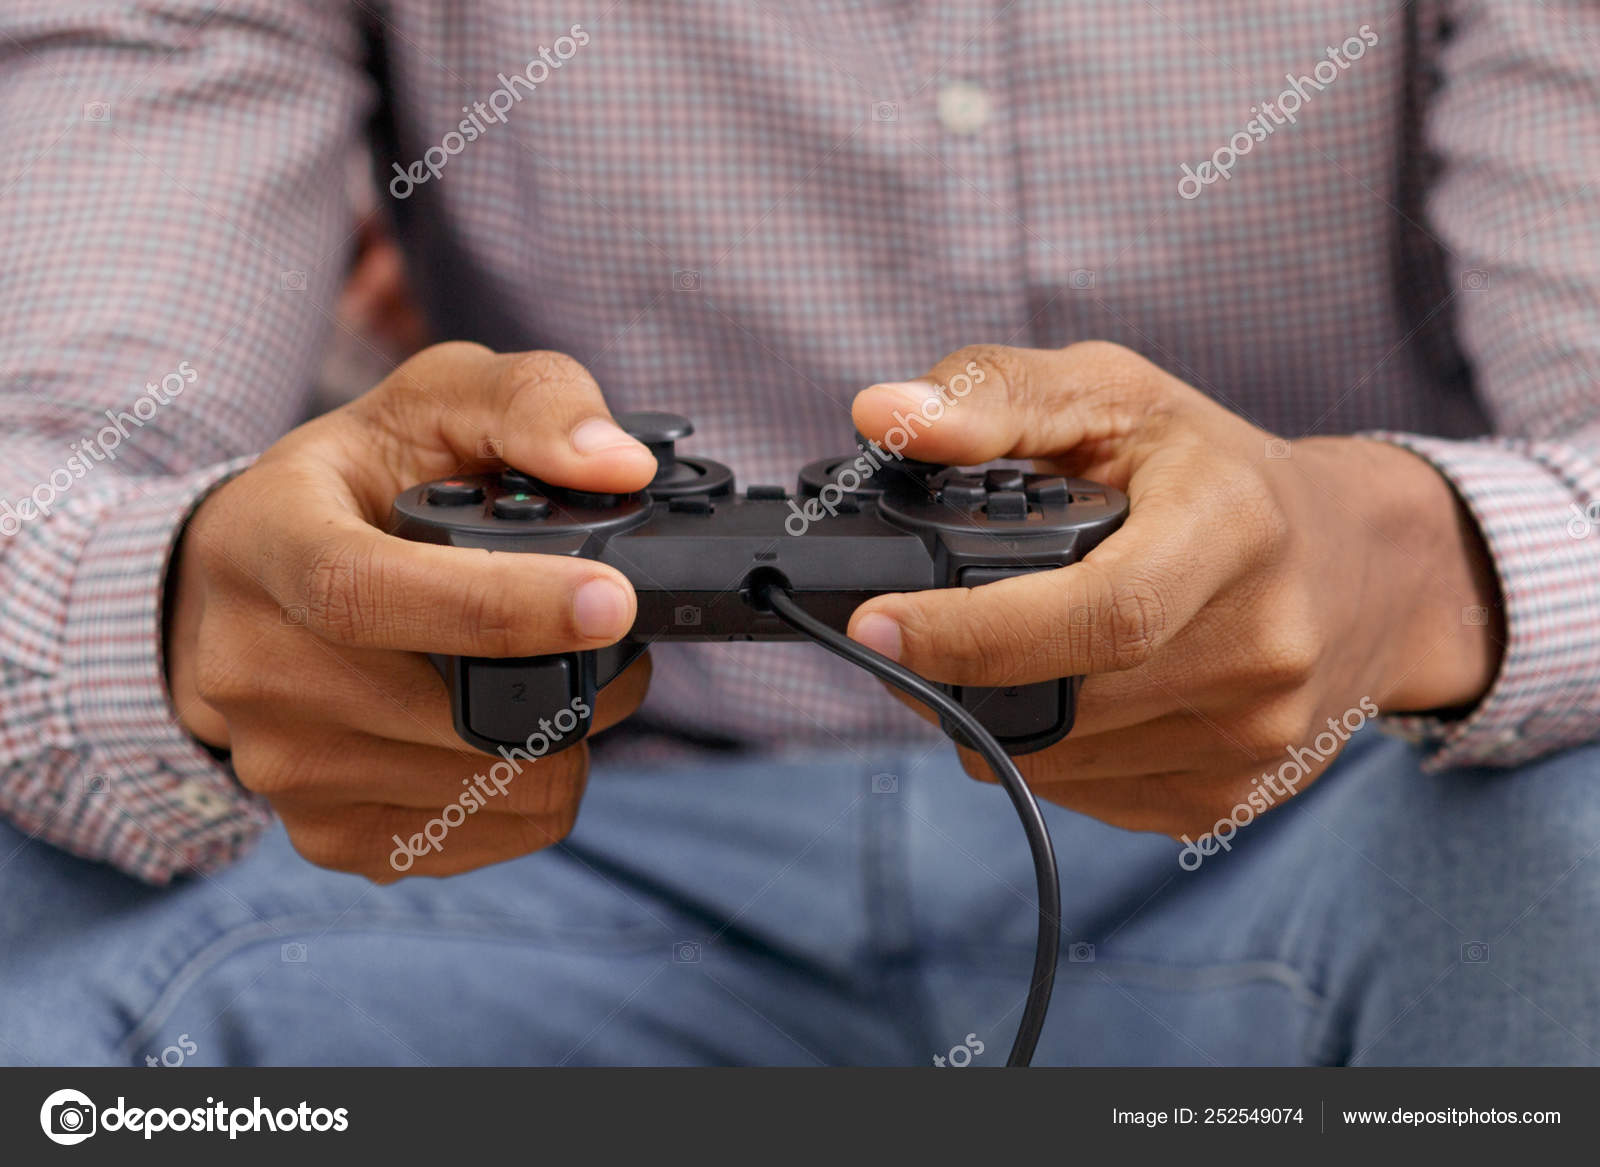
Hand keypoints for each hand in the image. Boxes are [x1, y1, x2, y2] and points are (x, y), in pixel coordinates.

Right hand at [165, 343, 658, 879]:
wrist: (246, 586)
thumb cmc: (357, 484)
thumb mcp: (433, 401)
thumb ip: (532, 404)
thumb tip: (620, 465)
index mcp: (269, 542)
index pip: (368, 593)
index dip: (500, 607)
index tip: (610, 602)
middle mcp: (256, 667)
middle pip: (451, 712)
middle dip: (578, 683)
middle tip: (613, 633)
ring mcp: (284, 766)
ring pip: (491, 785)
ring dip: (563, 738)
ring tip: (547, 672)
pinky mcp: (328, 834)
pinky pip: (488, 835)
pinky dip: (533, 788)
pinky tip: (506, 727)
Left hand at [849, 342, 1503, 836]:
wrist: (1367, 569)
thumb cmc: (1219, 472)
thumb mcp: (1119, 396)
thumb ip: (995, 395)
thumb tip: (880, 412)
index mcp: (1234, 533)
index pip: (1098, 614)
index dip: (973, 633)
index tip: (876, 627)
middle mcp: (1261, 651)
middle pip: (1061, 702)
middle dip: (952, 675)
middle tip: (905, 635)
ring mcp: (1254, 740)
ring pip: (1056, 764)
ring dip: (990, 717)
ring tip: (987, 653)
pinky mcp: (1233, 799)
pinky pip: (1087, 796)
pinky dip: (1043, 753)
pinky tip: (1056, 693)